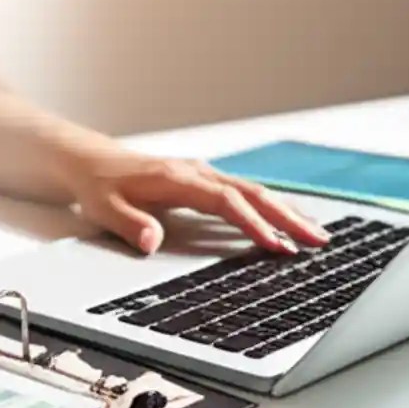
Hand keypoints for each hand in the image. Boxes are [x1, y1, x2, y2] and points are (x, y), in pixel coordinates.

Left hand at [62, 147, 330, 253]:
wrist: (89, 161)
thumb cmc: (98, 185)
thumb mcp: (104, 207)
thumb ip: (130, 225)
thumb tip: (152, 240)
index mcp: (178, 179)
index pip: (227, 203)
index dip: (253, 224)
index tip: (276, 246)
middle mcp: (196, 173)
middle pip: (253, 193)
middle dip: (288, 217)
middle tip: (319, 241)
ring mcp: (202, 175)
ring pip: (255, 190)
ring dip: (286, 212)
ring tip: (317, 234)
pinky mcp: (203, 180)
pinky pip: (244, 192)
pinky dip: (270, 206)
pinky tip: (286, 220)